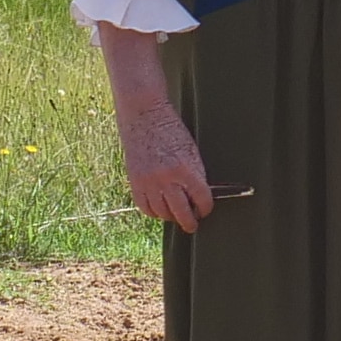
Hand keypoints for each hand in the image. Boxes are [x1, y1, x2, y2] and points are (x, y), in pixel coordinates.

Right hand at [116, 89, 214, 232]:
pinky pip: (144, 207)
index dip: (206, 208)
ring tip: (177, 215)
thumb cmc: (171, 130)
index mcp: (184, 169)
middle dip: (190, 221)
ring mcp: (148, 182)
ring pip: (162, 213)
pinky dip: (154, 212)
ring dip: (171, 217)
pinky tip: (160, 210)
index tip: (206, 209)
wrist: (144, 117)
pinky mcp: (134, 182)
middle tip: (193, 223)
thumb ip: (196, 174)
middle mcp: (165, 179)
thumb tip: (201, 195)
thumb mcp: (191, 151)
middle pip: (181, 212)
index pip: (201, 199)